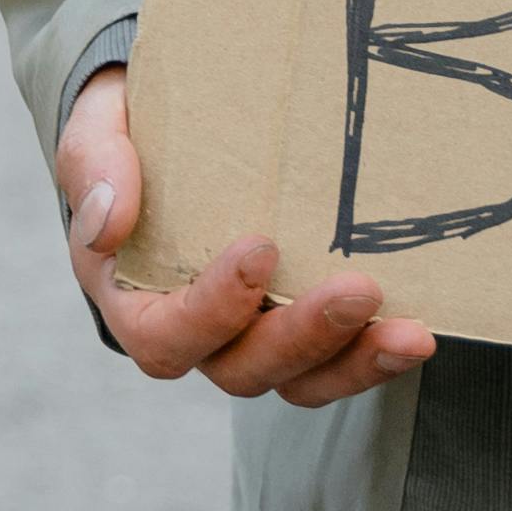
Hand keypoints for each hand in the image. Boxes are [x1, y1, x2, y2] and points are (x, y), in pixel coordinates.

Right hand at [50, 69, 437, 408]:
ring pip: (299, 380)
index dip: (214, 309)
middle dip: (304, 337)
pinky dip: (373, 354)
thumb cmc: (127, 135)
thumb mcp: (96, 134)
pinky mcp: (299, 323)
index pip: (167, 336)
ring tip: (410, 336)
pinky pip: (335, 362)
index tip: (261, 249)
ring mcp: (251, 335)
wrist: (165, 130)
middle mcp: (194, 334)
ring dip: (355, 363)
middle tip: (360, 291)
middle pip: (244, 369)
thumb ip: (94, 167)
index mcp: (134, 299)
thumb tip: (108, 222)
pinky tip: (416, 333)